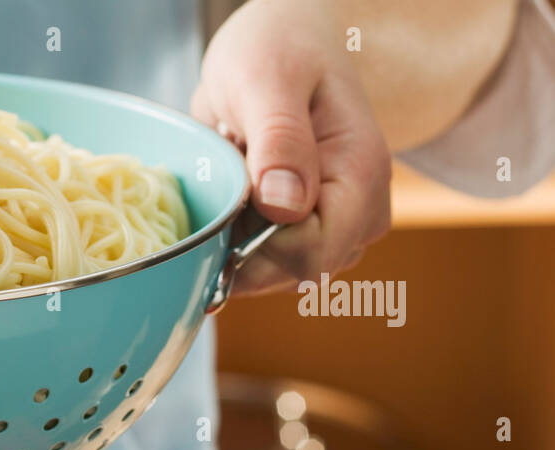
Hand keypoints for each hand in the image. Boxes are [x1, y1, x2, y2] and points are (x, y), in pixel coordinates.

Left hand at [192, 0, 391, 294]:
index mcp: (360, 175)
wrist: (283, 38)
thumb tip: (285, 207)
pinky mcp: (304, 230)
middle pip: (291, 272)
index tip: (227, 203)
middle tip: (226, 178)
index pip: (311, 255)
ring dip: (235, 239)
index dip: (256, 247)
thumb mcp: (268, 78)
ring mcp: (333, 225)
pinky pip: (260, 260)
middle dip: (242, 244)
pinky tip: (232, 193)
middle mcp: (358, 211)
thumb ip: (279, 139)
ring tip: (234, 177)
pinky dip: (233, 236)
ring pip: (273, 273)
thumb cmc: (278, 46)